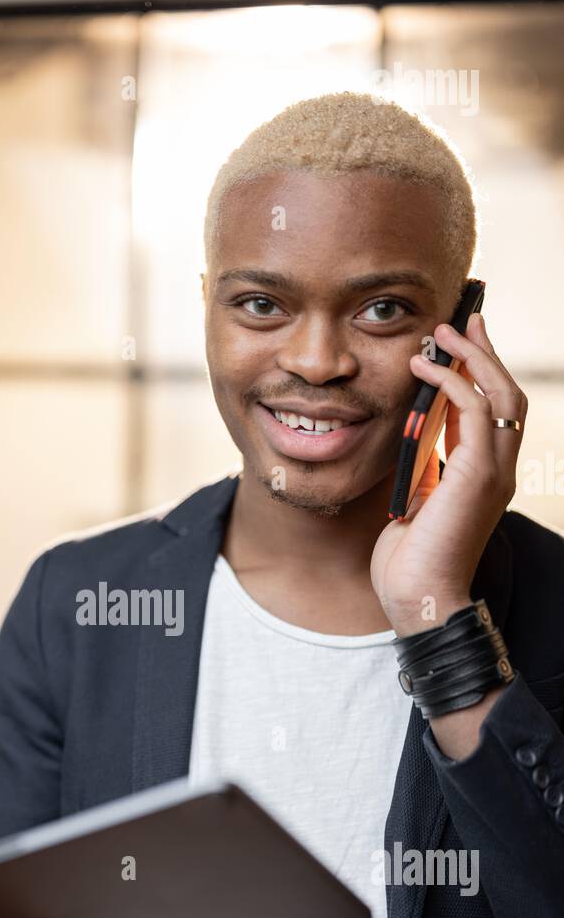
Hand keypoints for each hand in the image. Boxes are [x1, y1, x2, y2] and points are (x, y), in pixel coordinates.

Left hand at [370, 311, 526, 636]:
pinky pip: (471, 409)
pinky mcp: (478, 473)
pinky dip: (450, 380)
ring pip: (498, 392)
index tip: (462, 341)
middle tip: (461, 320)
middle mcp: (499, 468)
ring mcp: (494, 470)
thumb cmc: (411, 559)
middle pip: (506, 392)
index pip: (496, 410)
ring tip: (442, 331)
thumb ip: (425, 467)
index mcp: (486, 474)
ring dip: (471, 356)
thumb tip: (413, 436)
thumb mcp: (417, 500)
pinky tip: (424, 367)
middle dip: (484, 352)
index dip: (483, 371)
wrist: (420, 597)